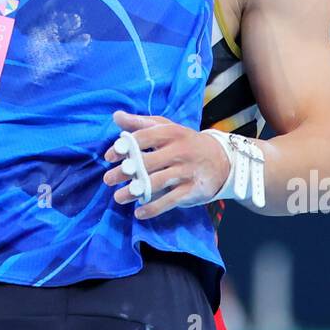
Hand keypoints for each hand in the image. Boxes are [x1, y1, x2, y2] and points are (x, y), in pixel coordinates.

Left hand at [102, 111, 230, 219]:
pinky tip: (139, 213)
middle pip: (148, 162)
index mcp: (171, 132)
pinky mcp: (193, 189)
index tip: (109, 157)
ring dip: (135, 192)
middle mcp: (180, 151)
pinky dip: (154, 208)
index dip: (124, 147)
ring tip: (118, 198)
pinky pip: (170, 200)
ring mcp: (187, 171)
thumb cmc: (185, 142)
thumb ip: (140, 123)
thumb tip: (115, 116)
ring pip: (157, 183)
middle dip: (125, 172)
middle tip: (108, 180)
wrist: (221, 159)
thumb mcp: (166, 128)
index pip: (144, 138)